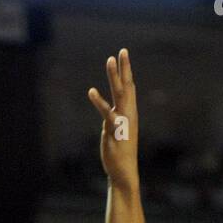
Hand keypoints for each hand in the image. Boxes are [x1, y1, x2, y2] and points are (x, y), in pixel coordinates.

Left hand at [88, 49, 138, 191]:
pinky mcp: (113, 131)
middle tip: (123, 50)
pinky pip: (106, 113)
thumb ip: (114, 120)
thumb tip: (109, 114)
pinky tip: (91, 91)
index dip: (127, 71)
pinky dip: (99, 101)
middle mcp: (129, 114)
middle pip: (127, 86)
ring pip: (119, 94)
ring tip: (110, 60)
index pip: (129, 88)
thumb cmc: (120, 153)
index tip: (124, 54)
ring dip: (114, 76)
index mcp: (130, 113)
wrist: (124, 172)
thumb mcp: (117, 132)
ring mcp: (122, 121)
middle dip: (125, 68)